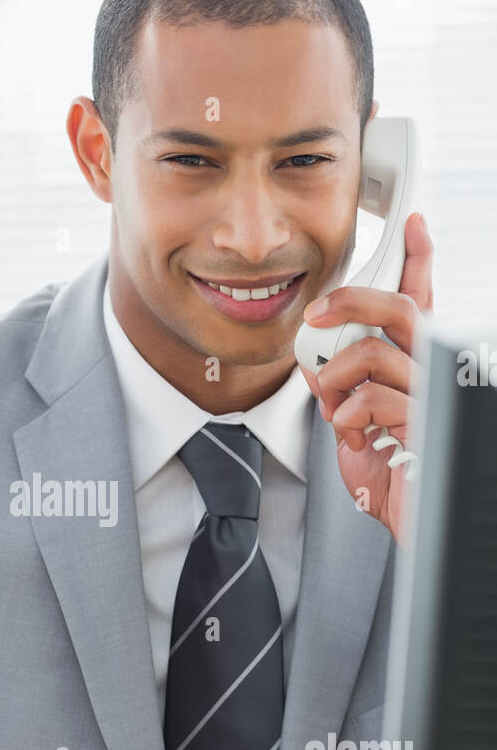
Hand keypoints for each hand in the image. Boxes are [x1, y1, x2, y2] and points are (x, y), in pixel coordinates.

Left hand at [297, 212, 432, 545]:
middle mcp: (433, 373)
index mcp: (417, 367)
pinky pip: (374, 398)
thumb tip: (315, 361)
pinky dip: (350, 415)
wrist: (411, 525)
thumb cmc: (389, 480)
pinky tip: (356, 437)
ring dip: (338, 380)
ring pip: (376, 354)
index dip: (419, 260)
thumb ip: (339, 388)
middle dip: (351, 302)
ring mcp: (433, 397)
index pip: (419, 303)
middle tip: (317, 316)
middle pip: (400, 310)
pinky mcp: (426, 425)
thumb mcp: (352, 427)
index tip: (415, 224)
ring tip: (338, 412)